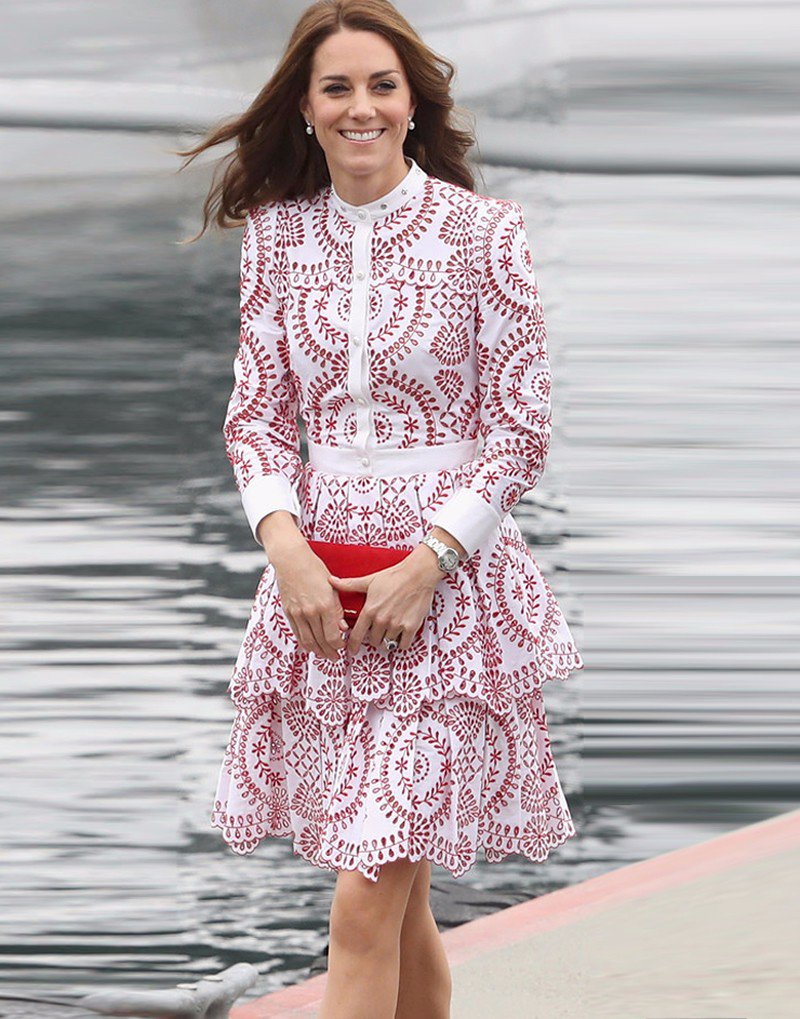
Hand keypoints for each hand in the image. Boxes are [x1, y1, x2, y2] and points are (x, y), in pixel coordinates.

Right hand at [271, 546, 349, 661]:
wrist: (291, 560)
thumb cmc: (314, 569)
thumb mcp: (332, 587)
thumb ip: (337, 609)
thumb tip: (342, 628)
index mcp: (325, 605)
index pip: (333, 636)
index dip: (338, 646)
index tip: (342, 646)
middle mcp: (311, 612)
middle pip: (321, 641)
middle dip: (329, 652)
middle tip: (335, 657)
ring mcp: (298, 613)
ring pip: (307, 641)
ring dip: (317, 651)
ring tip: (323, 655)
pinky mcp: (288, 612)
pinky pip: (296, 633)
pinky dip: (304, 643)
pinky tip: (310, 646)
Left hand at [328, 556, 439, 654]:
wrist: (418, 574)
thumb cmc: (395, 576)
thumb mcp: (369, 580)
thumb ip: (349, 584)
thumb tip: (331, 581)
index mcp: (370, 610)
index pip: (356, 635)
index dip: (352, 645)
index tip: (352, 650)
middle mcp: (382, 620)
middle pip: (372, 641)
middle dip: (373, 638)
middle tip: (376, 632)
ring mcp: (397, 625)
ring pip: (387, 643)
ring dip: (386, 640)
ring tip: (388, 631)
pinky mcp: (411, 627)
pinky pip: (403, 645)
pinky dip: (401, 643)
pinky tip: (400, 635)